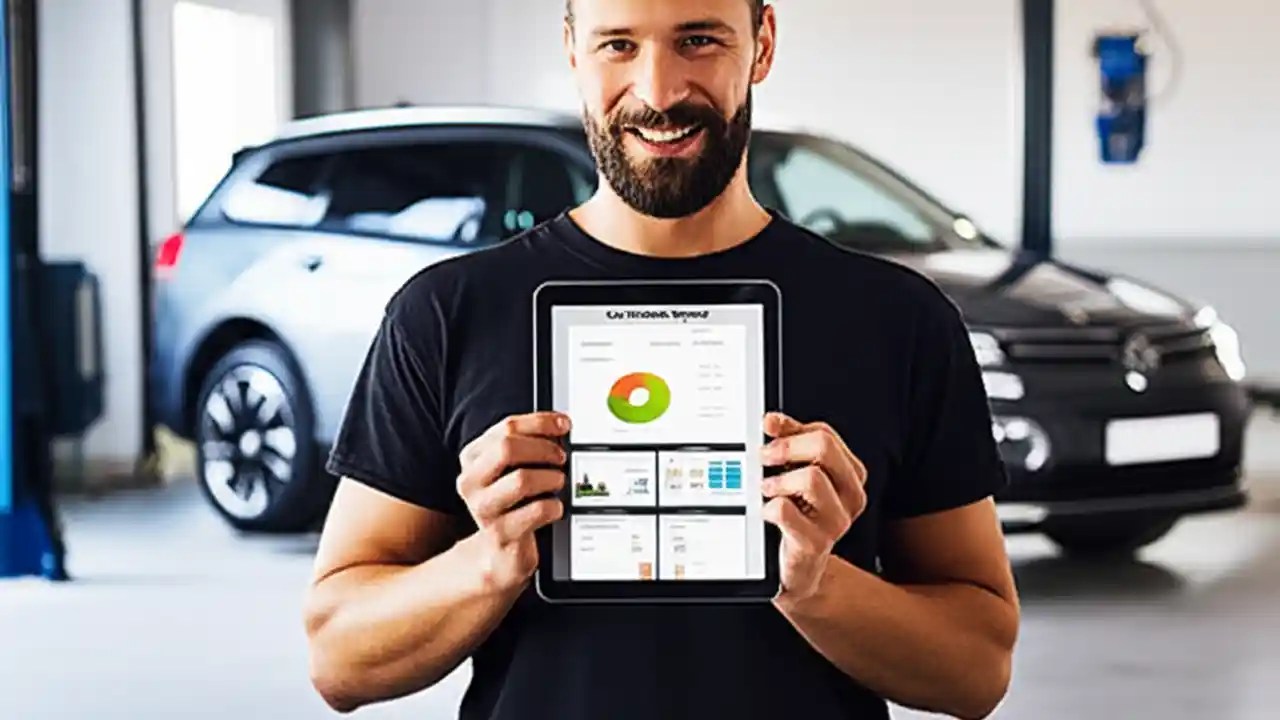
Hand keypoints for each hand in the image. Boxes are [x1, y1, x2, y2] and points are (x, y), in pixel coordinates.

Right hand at [456, 412, 569, 592]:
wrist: (498, 551)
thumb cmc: (510, 503)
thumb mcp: (510, 469)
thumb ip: (528, 444)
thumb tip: (560, 425)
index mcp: (472, 458)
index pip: (506, 427)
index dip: (540, 423)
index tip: (563, 425)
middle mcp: (471, 481)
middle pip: (507, 448)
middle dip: (543, 449)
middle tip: (560, 457)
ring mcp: (483, 508)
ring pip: (522, 479)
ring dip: (550, 477)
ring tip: (558, 482)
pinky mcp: (501, 533)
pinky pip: (536, 511)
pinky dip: (553, 506)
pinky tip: (555, 507)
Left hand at [760, 412, 867, 603]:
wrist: (799, 570)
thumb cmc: (799, 520)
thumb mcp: (798, 477)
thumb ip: (789, 445)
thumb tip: (773, 421)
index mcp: (850, 474)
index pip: (825, 434)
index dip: (792, 428)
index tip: (769, 429)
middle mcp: (850, 496)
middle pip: (824, 448)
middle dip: (788, 446)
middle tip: (765, 456)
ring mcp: (835, 521)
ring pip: (811, 478)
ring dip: (779, 480)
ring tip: (766, 489)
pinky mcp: (814, 542)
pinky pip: (786, 511)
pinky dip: (769, 507)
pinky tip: (767, 512)